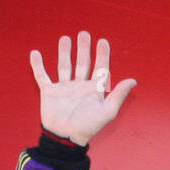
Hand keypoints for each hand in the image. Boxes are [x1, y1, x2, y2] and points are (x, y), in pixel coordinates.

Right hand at [30, 31, 135, 145]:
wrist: (66, 136)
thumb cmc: (88, 126)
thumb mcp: (107, 110)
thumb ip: (119, 94)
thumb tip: (133, 80)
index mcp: (94, 91)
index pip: (100, 69)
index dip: (102, 55)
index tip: (103, 41)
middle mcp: (80, 87)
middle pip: (83, 63)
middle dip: (84, 49)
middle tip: (84, 33)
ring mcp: (64, 88)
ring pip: (64, 66)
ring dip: (64, 52)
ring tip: (65, 38)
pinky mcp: (49, 92)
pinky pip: (42, 76)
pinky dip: (38, 65)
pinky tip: (35, 53)